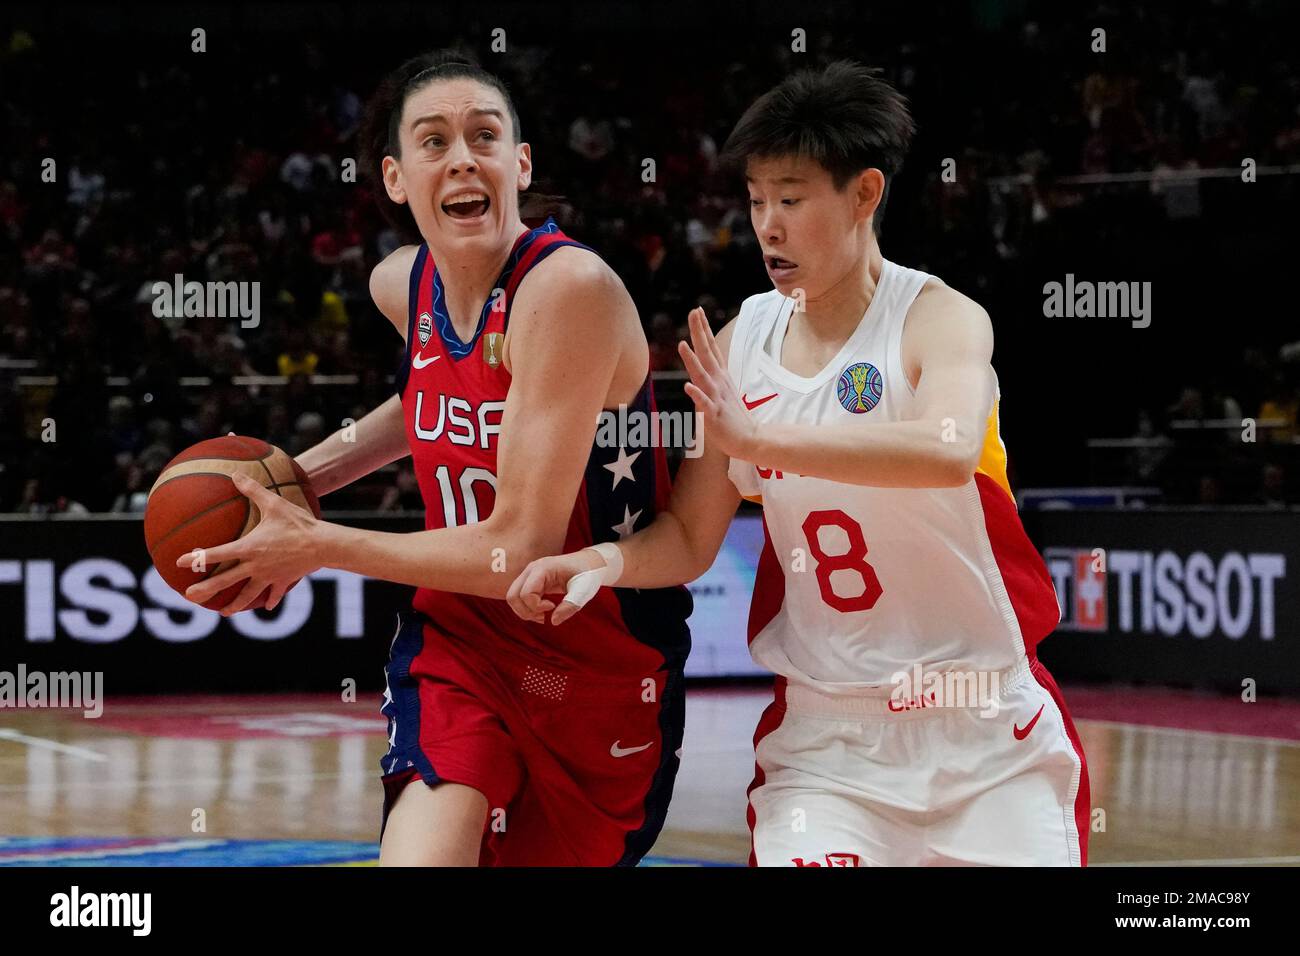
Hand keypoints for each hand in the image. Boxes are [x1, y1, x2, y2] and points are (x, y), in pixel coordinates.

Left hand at [176, 471, 323, 614]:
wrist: (323, 545)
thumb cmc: (299, 523)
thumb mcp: (275, 503)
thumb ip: (253, 490)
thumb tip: (235, 474)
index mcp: (249, 547)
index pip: (217, 554)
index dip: (197, 558)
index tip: (180, 563)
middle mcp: (255, 565)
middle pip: (226, 580)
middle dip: (206, 589)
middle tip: (190, 596)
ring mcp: (269, 576)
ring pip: (248, 594)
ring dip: (235, 605)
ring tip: (224, 613)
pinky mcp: (283, 581)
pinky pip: (274, 593)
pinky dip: (270, 600)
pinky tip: (267, 606)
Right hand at [506, 549, 604, 624]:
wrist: (588, 564)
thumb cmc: (588, 575)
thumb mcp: (584, 591)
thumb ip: (571, 605)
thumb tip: (553, 621)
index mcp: (543, 568)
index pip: (526, 593)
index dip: (536, 606)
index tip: (552, 606)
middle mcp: (531, 570)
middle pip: (512, 595)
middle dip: (525, 612)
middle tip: (543, 617)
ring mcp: (529, 575)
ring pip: (513, 597)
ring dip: (524, 611)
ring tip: (542, 617)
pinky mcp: (530, 581)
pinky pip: (519, 597)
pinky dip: (526, 608)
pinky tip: (541, 612)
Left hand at [679, 307, 757, 459]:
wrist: (749, 439)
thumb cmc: (732, 415)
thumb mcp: (722, 389)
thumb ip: (713, 374)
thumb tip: (704, 360)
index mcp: (720, 376)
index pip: (710, 348)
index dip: (703, 329)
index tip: (697, 310)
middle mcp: (718, 383)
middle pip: (707, 354)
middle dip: (699, 333)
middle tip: (694, 312)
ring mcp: (717, 398)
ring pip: (703, 376)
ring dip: (692, 361)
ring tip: (682, 344)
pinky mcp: (714, 415)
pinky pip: (704, 404)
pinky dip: (696, 394)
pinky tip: (688, 386)